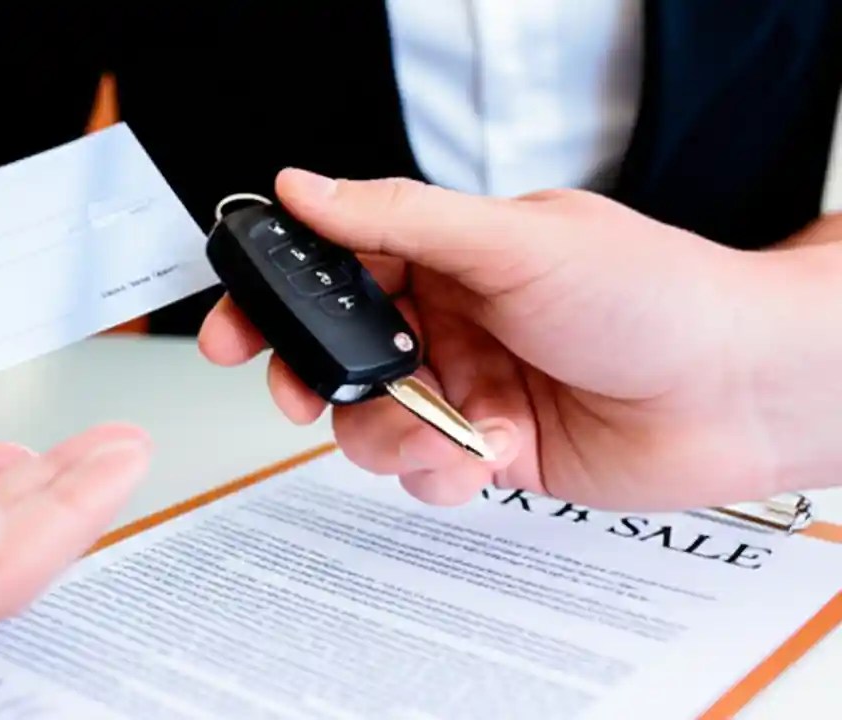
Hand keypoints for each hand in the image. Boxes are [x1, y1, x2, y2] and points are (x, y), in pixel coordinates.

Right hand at [200, 168, 813, 510]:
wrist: (738, 392)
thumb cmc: (652, 295)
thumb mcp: (513, 240)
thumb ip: (398, 218)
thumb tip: (305, 188)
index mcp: (447, 254)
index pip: (332, 267)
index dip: (274, 300)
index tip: (235, 329)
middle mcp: (447, 319)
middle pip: (336, 356)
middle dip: (314, 383)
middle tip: (304, 394)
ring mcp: (465, 386)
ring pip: (371, 424)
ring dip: (392, 435)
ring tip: (445, 426)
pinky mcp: (487, 449)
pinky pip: (423, 471)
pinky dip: (444, 471)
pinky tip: (493, 453)